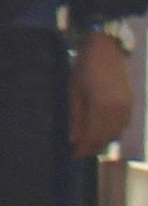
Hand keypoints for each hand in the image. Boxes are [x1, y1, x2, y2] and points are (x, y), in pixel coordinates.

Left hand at [75, 31, 137, 159]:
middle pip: (104, 138)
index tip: (74, 155)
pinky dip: (112, 132)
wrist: (105, 49)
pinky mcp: (131, 104)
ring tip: (89, 141)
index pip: (92, 136)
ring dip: (102, 140)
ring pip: (115, 134)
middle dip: (92, 146)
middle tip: (80, 150)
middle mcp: (116, 111)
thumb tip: (74, 140)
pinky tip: (102, 130)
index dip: (83, 148)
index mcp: (99, 107)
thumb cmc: (84, 67)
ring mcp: (126, 108)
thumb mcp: (74, 91)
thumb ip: (75, 117)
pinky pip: (122, 126)